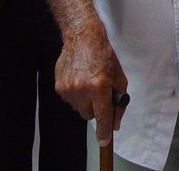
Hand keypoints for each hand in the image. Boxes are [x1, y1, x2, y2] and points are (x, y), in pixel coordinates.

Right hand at [53, 24, 127, 145]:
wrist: (82, 38)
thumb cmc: (103, 56)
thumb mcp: (119, 78)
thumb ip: (119, 102)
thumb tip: (115, 123)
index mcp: (99, 87)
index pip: (102, 116)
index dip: (104, 131)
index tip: (104, 141)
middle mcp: (82, 90)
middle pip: (89, 115)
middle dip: (95, 108)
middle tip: (98, 93)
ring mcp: (69, 89)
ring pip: (79, 108)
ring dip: (84, 101)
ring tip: (88, 82)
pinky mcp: (59, 86)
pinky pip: (69, 100)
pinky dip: (75, 94)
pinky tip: (79, 79)